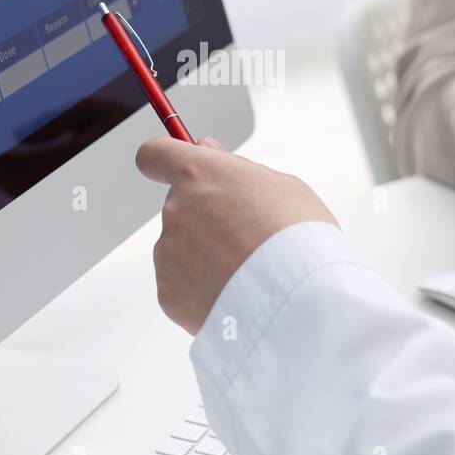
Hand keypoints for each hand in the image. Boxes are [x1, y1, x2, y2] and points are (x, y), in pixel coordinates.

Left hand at [135, 136, 335, 333]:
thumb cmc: (298, 239)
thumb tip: (206, 149)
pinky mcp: (168, 293)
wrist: (296, 304)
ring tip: (248, 272)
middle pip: (180, 206)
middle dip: (206, 217)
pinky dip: (203, 288)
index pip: (156, 154)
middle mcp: (175, 210)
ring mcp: (168, 254)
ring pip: (182, 247)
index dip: (163, 160)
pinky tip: (236, 294)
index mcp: (199, 175)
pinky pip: (183, 284)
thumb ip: (236, 167)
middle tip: (246, 237)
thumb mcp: (282, 186)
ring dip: (206, 255)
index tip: (172, 168)